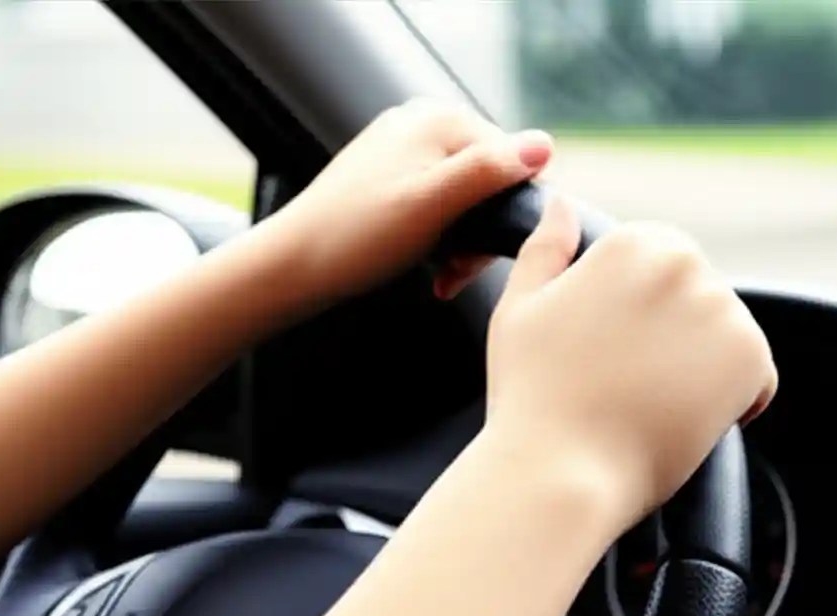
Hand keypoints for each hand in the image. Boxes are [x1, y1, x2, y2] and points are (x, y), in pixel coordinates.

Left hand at [268, 99, 552, 302]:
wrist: (291, 265)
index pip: (514, 162)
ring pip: (467, 197)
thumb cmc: (357, 238)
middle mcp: (424, 120)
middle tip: (457, 273)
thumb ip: (488, 172)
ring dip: (463, 242)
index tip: (480, 257)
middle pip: (490, 180)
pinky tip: (429, 264)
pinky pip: (439, 202)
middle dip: (482, 233)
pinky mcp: (391, 172)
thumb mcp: (432, 204)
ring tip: (442, 275)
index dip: (508, 214)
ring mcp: (405, 145)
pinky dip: (441, 236)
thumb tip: (545, 145)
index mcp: (440, 118)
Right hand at [483, 198, 777, 530]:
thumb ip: (545, 249)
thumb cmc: (533, 396)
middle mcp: (687, 262)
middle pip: (699, 300)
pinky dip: (733, 401)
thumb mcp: (520, 308)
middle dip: (674, 338)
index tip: (612, 352)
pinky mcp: (751, 357)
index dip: (640, 317)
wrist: (562, 472)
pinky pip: (756, 376)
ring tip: (650, 402)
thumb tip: (561, 204)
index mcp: (635, 242)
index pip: (664, 268)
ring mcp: (723, 309)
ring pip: (725, 338)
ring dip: (702, 368)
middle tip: (627, 383)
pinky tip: (683, 418)